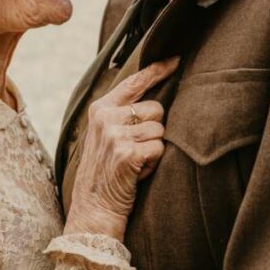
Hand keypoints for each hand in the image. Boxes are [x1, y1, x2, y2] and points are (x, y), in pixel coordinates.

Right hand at [67, 56, 179, 240]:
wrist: (93, 210)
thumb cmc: (106, 173)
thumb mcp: (106, 136)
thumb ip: (123, 115)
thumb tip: (157, 97)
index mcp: (100, 109)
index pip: (134, 82)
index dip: (158, 70)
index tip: (176, 59)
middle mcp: (105, 117)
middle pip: (157, 108)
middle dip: (154, 130)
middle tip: (135, 151)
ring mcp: (115, 134)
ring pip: (160, 130)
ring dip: (154, 149)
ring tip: (135, 163)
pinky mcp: (127, 153)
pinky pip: (159, 148)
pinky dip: (154, 163)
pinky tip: (136, 173)